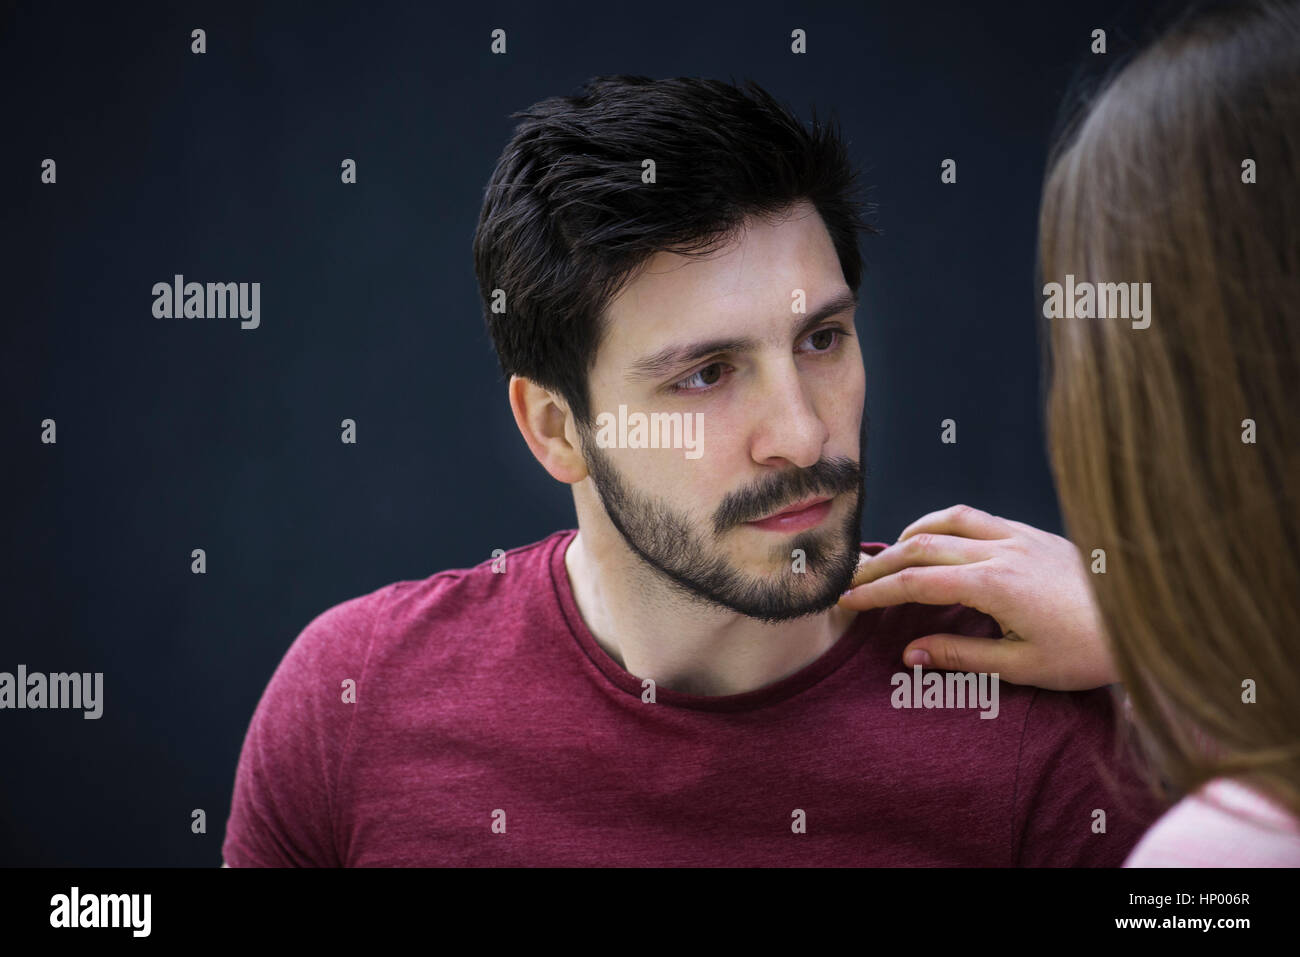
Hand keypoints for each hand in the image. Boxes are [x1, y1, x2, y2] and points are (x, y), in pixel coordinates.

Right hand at [838, 504, 1118, 690]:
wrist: (1150, 621)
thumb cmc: (1090, 651)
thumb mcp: (1022, 667)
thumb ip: (962, 655)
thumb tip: (911, 653)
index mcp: (993, 585)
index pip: (916, 583)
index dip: (876, 591)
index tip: (846, 599)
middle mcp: (1001, 551)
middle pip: (922, 545)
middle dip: (882, 561)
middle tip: (853, 578)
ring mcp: (1019, 537)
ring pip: (948, 520)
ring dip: (911, 532)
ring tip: (890, 553)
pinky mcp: (1035, 534)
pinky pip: (978, 517)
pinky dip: (946, 523)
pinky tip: (940, 538)